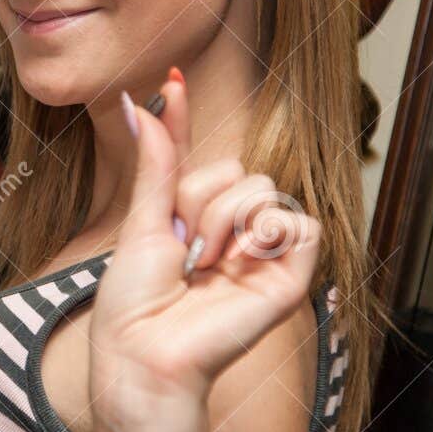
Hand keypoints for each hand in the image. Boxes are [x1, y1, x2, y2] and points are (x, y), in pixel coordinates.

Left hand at [88, 72, 321, 430]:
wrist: (144, 353)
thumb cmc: (133, 305)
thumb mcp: (143, 221)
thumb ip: (158, 162)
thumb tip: (141, 102)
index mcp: (191, 221)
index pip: (197, 158)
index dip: (182, 117)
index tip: (173, 78)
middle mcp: (229, 234)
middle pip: (234, 168)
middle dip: (201, 198)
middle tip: (182, 247)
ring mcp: (260, 254)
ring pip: (262, 187)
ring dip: (224, 218)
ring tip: (204, 263)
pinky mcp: (289, 277)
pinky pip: (299, 222)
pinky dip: (266, 232)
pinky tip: (239, 260)